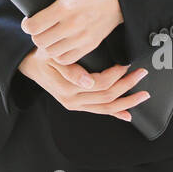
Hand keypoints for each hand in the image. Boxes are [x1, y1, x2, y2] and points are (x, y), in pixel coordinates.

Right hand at [18, 48, 149, 120]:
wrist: (29, 65)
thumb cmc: (42, 56)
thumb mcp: (52, 57)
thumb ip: (70, 69)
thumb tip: (88, 82)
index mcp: (68, 88)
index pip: (100, 84)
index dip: (116, 75)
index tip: (126, 64)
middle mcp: (72, 100)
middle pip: (107, 96)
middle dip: (127, 86)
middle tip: (142, 73)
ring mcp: (75, 105)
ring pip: (107, 108)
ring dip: (127, 102)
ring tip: (143, 95)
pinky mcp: (77, 106)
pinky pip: (99, 112)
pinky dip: (115, 113)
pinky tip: (127, 114)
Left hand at [22, 0, 124, 64]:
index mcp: (65, 7)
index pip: (34, 26)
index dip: (26, 24)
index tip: (29, 20)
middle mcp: (72, 25)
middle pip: (40, 41)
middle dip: (34, 35)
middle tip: (38, 28)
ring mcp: (81, 38)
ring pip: (51, 52)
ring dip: (46, 45)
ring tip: (48, 36)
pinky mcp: (89, 46)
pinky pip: (66, 59)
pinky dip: (59, 54)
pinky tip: (59, 44)